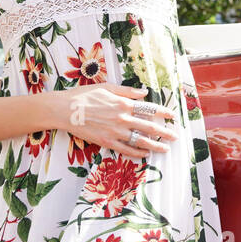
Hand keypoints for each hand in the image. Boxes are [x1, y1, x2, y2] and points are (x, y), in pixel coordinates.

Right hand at [55, 83, 178, 160]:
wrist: (65, 110)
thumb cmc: (84, 96)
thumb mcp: (107, 87)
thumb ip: (128, 91)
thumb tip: (144, 93)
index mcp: (123, 103)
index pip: (149, 108)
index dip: (163, 113)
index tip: (172, 116)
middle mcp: (122, 118)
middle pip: (149, 127)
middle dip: (165, 132)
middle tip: (175, 136)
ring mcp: (115, 132)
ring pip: (140, 140)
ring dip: (155, 145)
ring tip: (165, 148)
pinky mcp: (107, 142)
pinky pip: (126, 149)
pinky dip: (138, 152)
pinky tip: (146, 154)